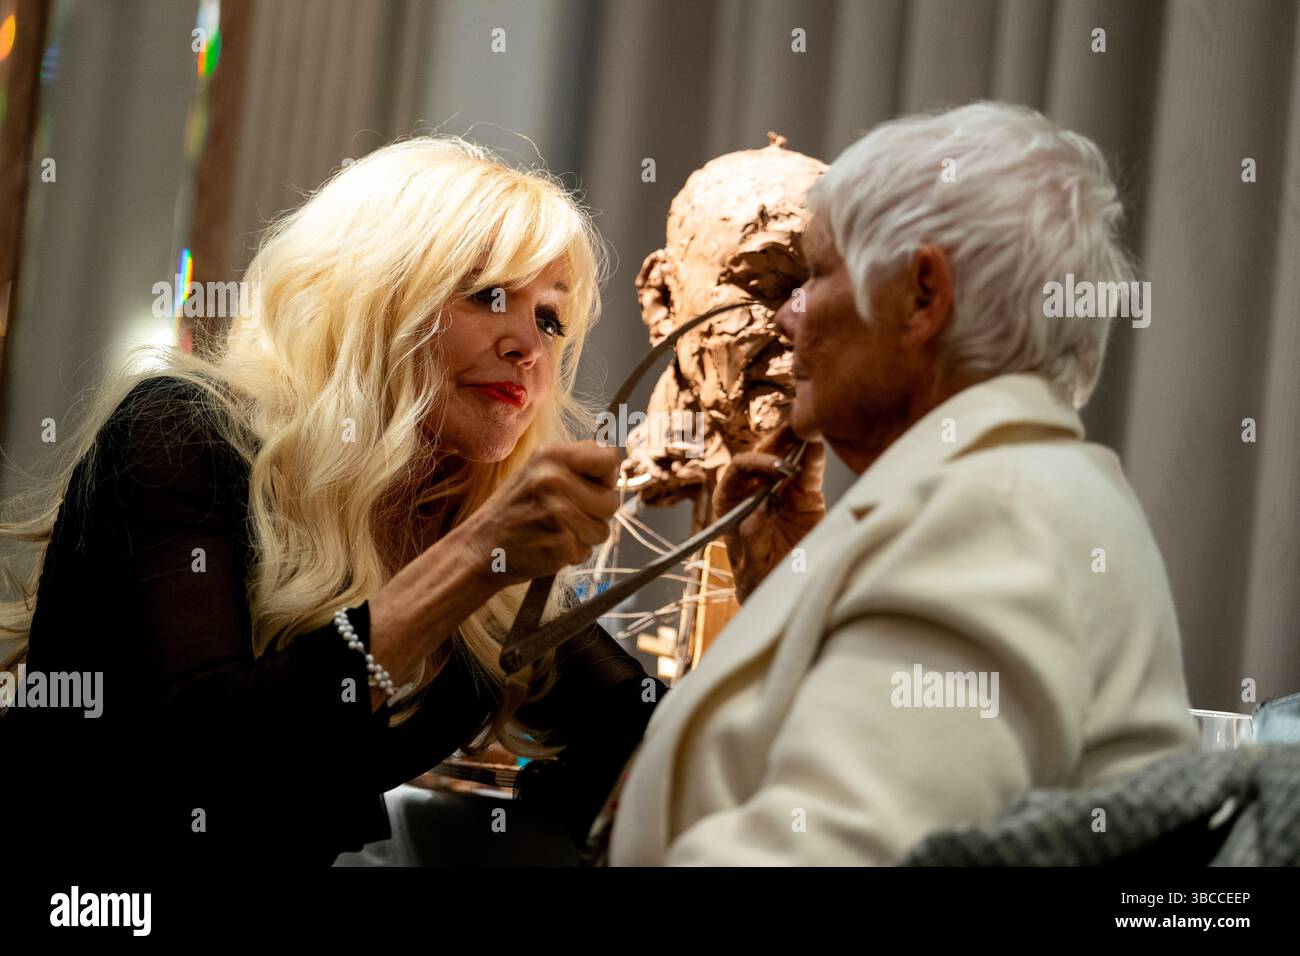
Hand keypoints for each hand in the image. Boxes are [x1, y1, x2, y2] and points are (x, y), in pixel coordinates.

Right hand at [456, 440, 621, 586]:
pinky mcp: (561, 544)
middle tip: (566, 515)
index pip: (609, 459)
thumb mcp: (536, 471)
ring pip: (603, 529)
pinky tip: (549, 545)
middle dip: (596, 513)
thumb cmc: (513, 510)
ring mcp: (558, 513)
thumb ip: (574, 465)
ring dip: (585, 535)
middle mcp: (555, 480)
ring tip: (556, 529)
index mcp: (551, 455)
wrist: (479, 548)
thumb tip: (614, 462)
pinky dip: (572, 553)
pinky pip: (587, 551)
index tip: (594, 486)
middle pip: (611, 500)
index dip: (607, 477)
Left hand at [713, 425, 825, 602]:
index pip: (738, 468)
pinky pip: (809, 473)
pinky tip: (817, 447)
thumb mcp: (751, 561)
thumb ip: (753, 533)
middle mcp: (754, 488)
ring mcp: (781, 489)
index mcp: (730, 498)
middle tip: (795, 434)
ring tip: (809, 429)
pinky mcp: (805, 495)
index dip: (756, 461)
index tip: (776, 466)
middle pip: (763, 454)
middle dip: (778, 442)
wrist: (782, 590)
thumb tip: (765, 506)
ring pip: (788, 457)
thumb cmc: (757, 577)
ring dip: (797, 443)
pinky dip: (813, 459)